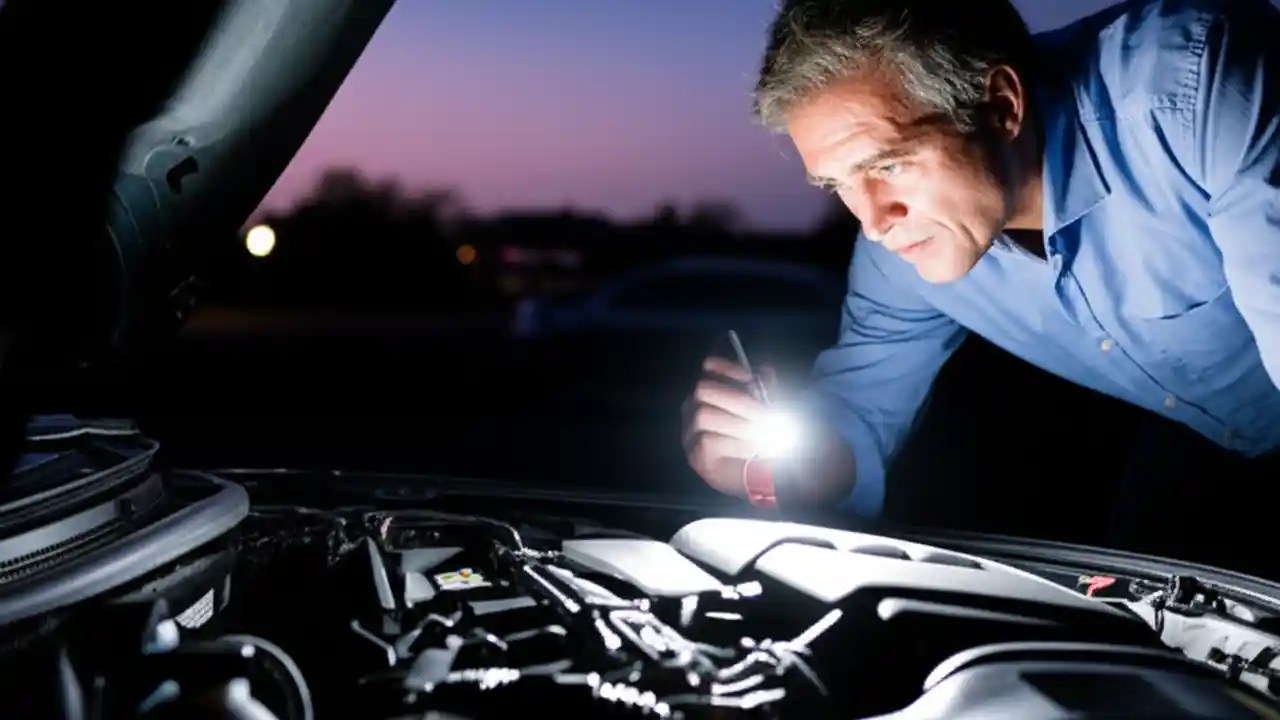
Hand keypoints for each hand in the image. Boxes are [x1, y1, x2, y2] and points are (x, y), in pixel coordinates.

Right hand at [681, 355, 776, 496]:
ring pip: (704, 415)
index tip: (751, 378)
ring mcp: (690, 432)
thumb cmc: (763, 436)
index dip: (728, 369)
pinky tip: (752, 449)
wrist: (761, 475)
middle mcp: (693, 407)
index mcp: (711, 391)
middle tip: (765, 415)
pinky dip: (735, 444)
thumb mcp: (769, 406)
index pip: (709, 368)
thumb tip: (764, 373)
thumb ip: (766, 388)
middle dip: (738, 400)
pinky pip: (708, 441)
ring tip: (763, 435)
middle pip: (703, 389)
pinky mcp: (695, 455)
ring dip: (739, 425)